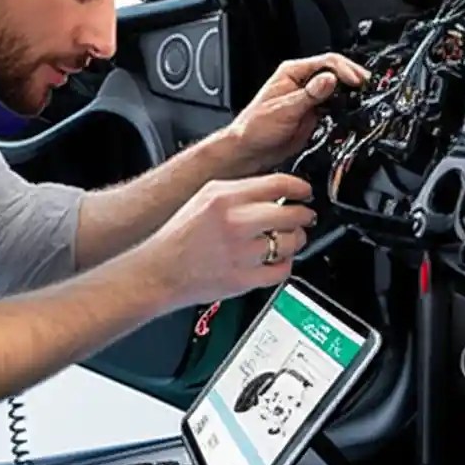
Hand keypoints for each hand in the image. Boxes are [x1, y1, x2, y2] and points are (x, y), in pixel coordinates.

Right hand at [129, 173, 315, 309]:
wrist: (160, 272)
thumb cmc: (180, 237)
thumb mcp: (204, 197)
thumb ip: (240, 190)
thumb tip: (275, 189)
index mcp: (224, 198)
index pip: (278, 184)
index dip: (300, 187)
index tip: (305, 192)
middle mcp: (235, 223)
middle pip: (291, 213)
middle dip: (304, 215)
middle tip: (304, 216)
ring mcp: (242, 253)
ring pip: (291, 242)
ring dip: (296, 240)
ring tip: (289, 239)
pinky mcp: (244, 280)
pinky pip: (282, 270)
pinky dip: (285, 265)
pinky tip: (275, 259)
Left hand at [219, 53, 369, 176]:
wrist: (250, 152)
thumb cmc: (255, 128)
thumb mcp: (284, 109)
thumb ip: (309, 95)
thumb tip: (329, 80)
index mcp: (292, 72)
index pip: (326, 62)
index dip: (344, 70)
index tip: (356, 81)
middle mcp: (302, 82)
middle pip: (335, 73)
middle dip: (352, 79)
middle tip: (367, 88)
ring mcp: (310, 98)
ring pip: (338, 90)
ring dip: (351, 93)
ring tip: (365, 98)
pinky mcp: (314, 114)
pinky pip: (335, 107)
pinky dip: (346, 108)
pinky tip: (353, 111)